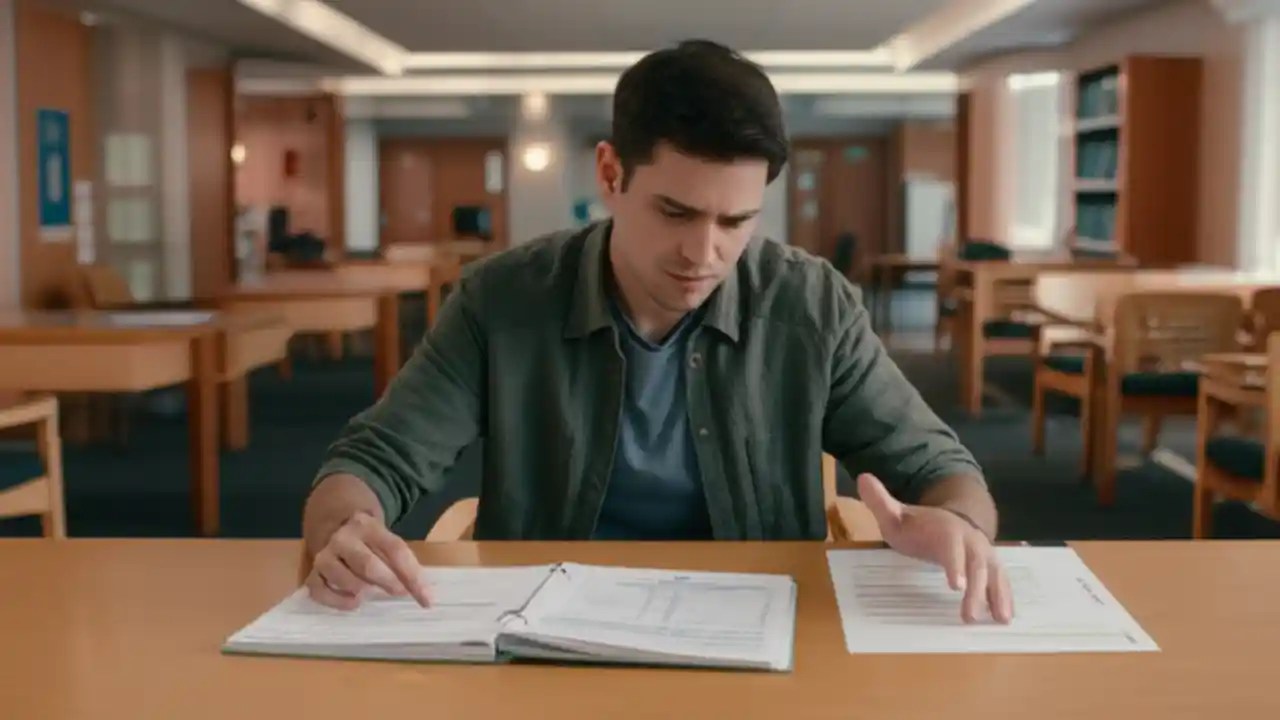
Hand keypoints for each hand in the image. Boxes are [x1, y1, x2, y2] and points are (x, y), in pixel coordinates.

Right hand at [305, 510, 430, 610]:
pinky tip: (354, 602)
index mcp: (369, 526)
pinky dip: (338, 602)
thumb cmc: (370, 542)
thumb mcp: (387, 542)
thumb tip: (424, 595)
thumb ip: (404, 563)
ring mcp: (325, 556)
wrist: (337, 526)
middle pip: (367, 564)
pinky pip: (321, 592)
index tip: (427, 599)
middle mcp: (344, 538)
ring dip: (362, 590)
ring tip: (372, 592)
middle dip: (387, 582)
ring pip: (344, 578)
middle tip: (398, 592)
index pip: (395, 550)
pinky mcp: (312, 573)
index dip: (413, 576)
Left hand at [857, 474, 1013, 623]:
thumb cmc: (919, 524)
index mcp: (948, 530)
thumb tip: (862, 478)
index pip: (953, 548)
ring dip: (999, 596)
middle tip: (969, 616)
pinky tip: (1006, 618)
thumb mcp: (896, 513)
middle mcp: (971, 542)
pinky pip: (1001, 582)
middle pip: (978, 565)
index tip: (956, 585)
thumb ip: (880, 501)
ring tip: (1001, 620)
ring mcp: (985, 554)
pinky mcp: (992, 567)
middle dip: (977, 590)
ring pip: (995, 574)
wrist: (952, 519)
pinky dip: (1006, 598)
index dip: (955, 565)